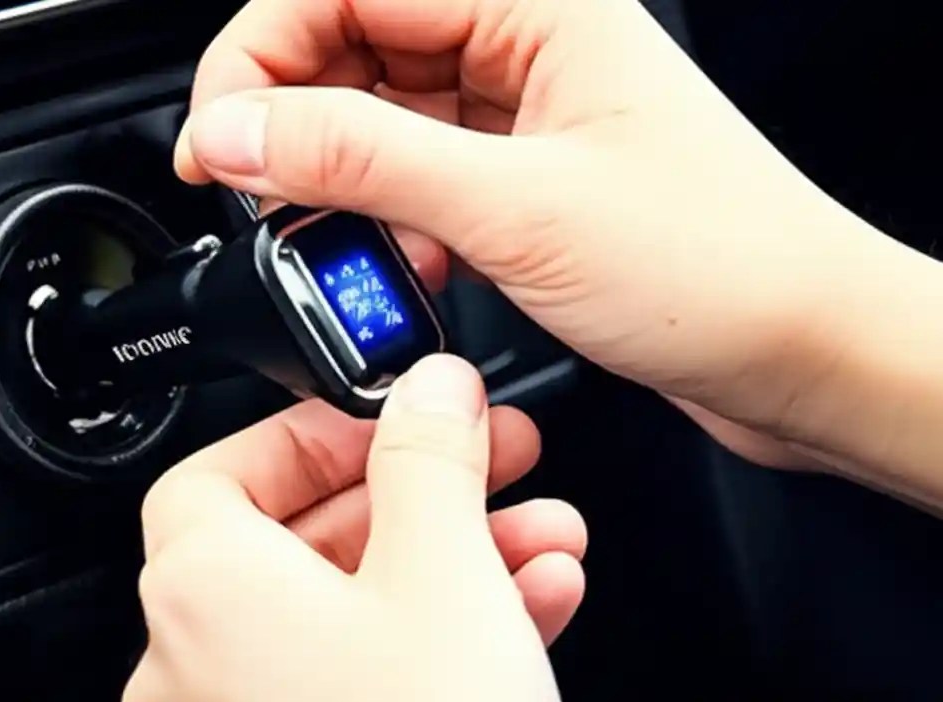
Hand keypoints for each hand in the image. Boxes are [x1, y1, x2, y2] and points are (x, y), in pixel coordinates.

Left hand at [122, 355, 584, 701]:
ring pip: (348, 606)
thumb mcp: (445, 573)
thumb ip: (429, 455)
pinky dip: (438, 631)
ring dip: (448, 559)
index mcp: (206, 592)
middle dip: (416, 491)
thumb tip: (426, 390)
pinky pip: (364, 674)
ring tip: (537, 535)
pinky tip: (529, 605)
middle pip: (302, 536)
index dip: (310, 432)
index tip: (389, 418)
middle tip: (488, 461)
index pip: (221, 470)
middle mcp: (201, 664)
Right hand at [173, 0, 908, 471]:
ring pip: (374, 114)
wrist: (798, 352)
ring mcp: (518, 106)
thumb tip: (238, 131)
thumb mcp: (512, 209)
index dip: (258, 58)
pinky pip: (412, 172)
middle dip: (292, 124)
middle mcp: (523, 38)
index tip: (218, 139)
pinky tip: (400, 264)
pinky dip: (386, 220)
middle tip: (257, 199)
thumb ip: (360, 161)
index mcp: (534, 0)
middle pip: (348, 45)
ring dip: (341, 183)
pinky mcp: (517, 172)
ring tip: (338, 246)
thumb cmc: (716, 264)